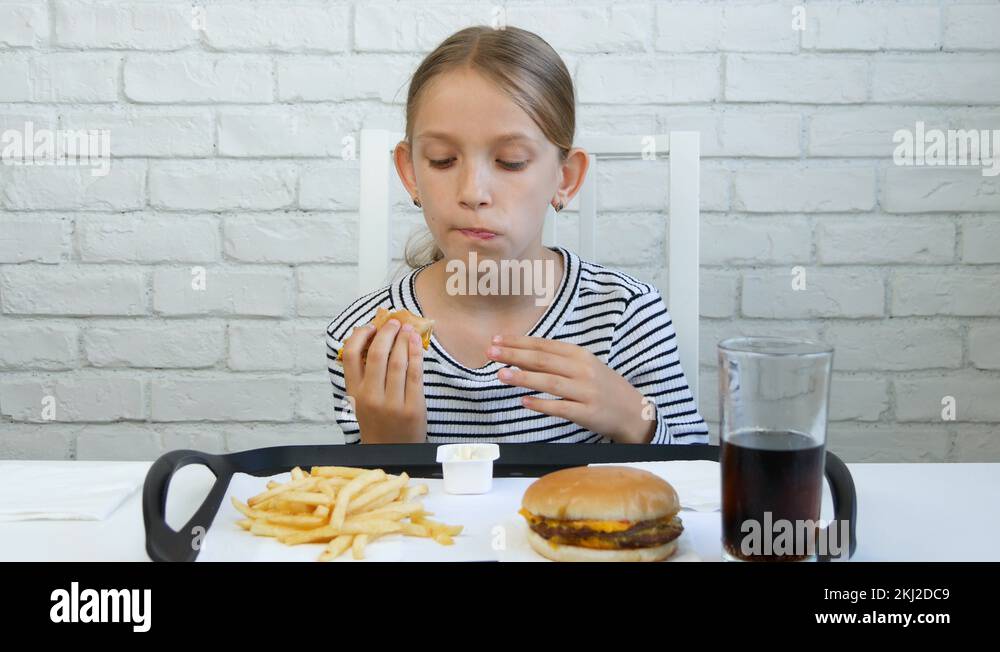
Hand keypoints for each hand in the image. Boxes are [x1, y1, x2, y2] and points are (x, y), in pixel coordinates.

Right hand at [341, 318, 426, 442]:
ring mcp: (392, 403)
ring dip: (403, 339)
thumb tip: (376, 340)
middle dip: (387, 332)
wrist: (392, 453)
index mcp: (355, 393)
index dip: (360, 335)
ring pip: (397, 361)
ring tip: (407, 328)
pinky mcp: (412, 407)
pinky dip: (416, 354)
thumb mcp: (363, 401)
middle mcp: (370, 397)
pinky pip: (415, 374)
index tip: (370, 326)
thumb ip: (366, 375)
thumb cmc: (378, 423)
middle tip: (394, 322)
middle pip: (377, 354)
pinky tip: (416, 343)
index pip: (350, 355)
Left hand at [486, 334, 655, 443]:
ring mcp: (585, 391)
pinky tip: (524, 401)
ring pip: (550, 382)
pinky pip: (560, 407)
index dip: (518, 342)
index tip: (496, 340)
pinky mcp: (587, 412)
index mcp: (580, 355)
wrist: (632, 410)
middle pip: (543, 360)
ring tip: (501, 375)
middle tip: (491, 353)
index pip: (544, 345)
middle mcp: (582, 370)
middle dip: (514, 355)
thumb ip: (556, 361)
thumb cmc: (602, 386)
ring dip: (523, 378)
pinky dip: (542, 404)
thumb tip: (521, 356)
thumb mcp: (583, 366)